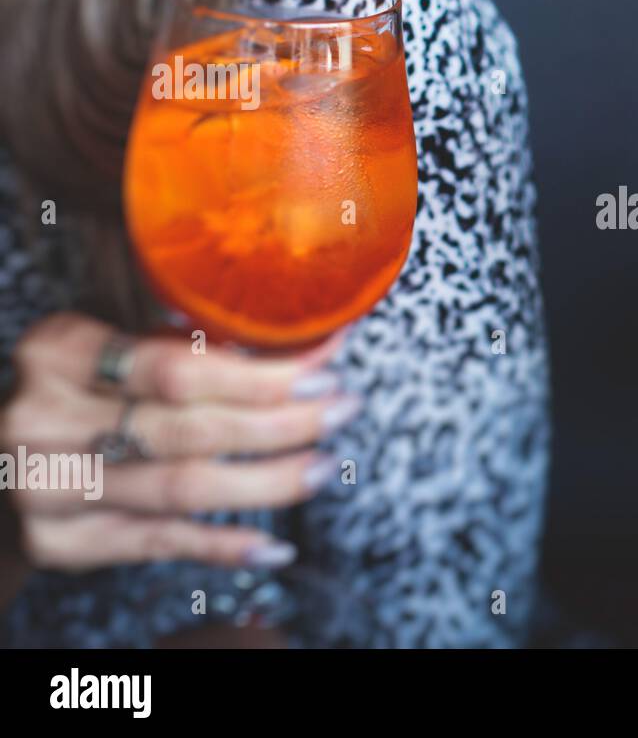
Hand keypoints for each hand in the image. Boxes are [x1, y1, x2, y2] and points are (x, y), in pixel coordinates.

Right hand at [0, 312, 356, 572]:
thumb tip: (303, 340)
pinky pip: (159, 544)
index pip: (176, 369)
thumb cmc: (74, 388)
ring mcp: (49, 488)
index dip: (260, 375)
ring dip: (269, 482)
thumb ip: (181, 343)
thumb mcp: (104, 346)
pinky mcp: (62, 542)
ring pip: (183, 490)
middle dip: (282, 423)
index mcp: (58, 353)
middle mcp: (44, 421)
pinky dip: (223, 546)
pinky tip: (274, 547)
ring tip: (325, 466)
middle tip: (342, 409)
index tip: (323, 370)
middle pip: (190, 430)